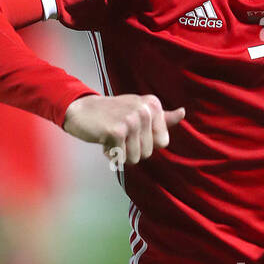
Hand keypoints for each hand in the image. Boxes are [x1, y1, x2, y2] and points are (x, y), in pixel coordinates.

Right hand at [62, 93, 185, 163]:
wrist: (81, 110)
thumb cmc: (112, 114)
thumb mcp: (139, 111)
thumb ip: (162, 117)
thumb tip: (182, 113)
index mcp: (153, 105)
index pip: (162, 142)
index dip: (146, 143)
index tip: (133, 131)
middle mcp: (145, 110)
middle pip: (149, 152)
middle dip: (132, 149)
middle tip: (119, 134)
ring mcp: (131, 119)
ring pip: (136, 158)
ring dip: (121, 153)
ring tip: (111, 137)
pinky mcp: (117, 130)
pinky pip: (122, 158)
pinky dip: (111, 154)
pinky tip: (104, 140)